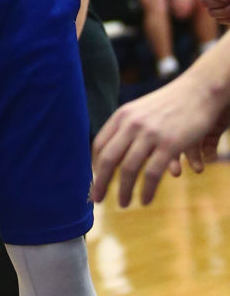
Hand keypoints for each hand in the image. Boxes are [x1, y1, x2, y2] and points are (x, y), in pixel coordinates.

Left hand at [92, 74, 228, 206]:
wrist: (200, 91)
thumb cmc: (171, 104)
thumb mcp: (142, 110)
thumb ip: (127, 129)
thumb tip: (114, 156)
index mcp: (122, 115)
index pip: (99, 145)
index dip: (95, 166)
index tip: (95, 181)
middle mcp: (132, 124)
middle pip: (108, 159)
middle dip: (100, 183)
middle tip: (97, 199)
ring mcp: (150, 134)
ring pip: (129, 169)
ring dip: (123, 191)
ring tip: (123, 204)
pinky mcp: (169, 144)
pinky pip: (152, 173)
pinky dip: (147, 190)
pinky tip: (145, 200)